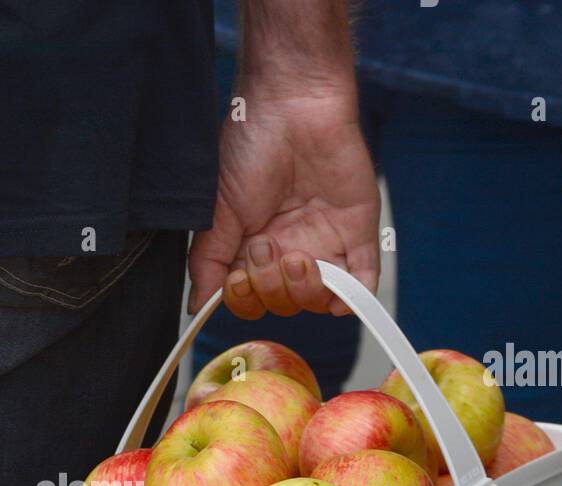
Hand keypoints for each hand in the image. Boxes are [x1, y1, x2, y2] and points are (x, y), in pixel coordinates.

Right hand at [188, 88, 379, 318]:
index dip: (244, 298)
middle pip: (282, 304)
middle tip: (266, 246)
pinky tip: (337, 295)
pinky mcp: (358, 231)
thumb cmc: (249, 146)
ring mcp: (324, 242)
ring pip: (318, 300)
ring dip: (302, 291)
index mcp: (251, 247)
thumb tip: (199, 305)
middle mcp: (287, 248)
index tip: (238, 276)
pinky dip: (352, 297)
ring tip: (295, 256)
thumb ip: (207, 261)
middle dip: (270, 287)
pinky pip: (362, 281)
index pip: (250, 298)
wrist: (294, 103)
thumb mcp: (216, 210)